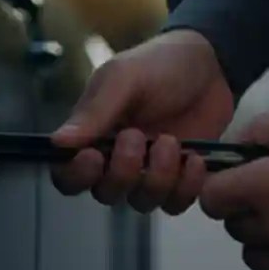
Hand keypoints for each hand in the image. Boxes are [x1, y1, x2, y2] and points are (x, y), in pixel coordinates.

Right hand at [51, 30, 234, 213]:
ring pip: (141, 202)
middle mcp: (117, 161)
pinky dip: (185, 187)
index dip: (76, 175)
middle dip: (122, 171)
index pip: (67, 175)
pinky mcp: (181, 180)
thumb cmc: (158, 65)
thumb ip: (94, 110)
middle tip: (137, 136)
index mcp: (92, 136)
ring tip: (170, 141)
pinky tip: (195, 159)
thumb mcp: (123, 78)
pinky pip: (176, 204)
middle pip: (105, 193)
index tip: (94, 157)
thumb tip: (57, 142)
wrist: (211, 65)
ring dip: (156, 178)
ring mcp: (149, 173)